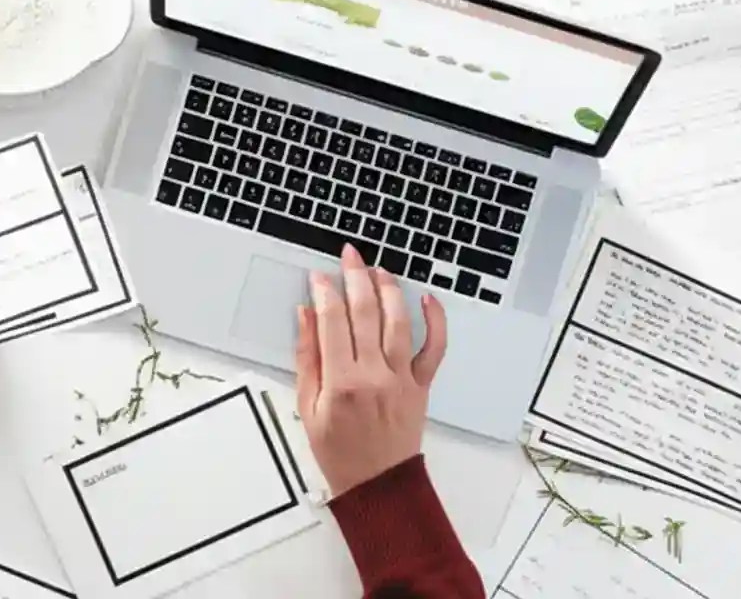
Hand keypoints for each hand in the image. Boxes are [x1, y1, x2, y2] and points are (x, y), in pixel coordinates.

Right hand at [295, 244, 447, 496]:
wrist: (377, 485)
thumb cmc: (338, 451)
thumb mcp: (307, 407)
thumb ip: (307, 358)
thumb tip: (305, 316)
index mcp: (340, 382)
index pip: (332, 322)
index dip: (325, 292)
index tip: (318, 276)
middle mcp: (373, 375)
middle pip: (365, 314)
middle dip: (355, 278)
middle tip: (350, 255)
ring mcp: (401, 379)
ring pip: (398, 322)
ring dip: (388, 290)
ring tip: (378, 270)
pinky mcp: (421, 385)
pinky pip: (435, 348)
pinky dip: (435, 321)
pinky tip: (427, 298)